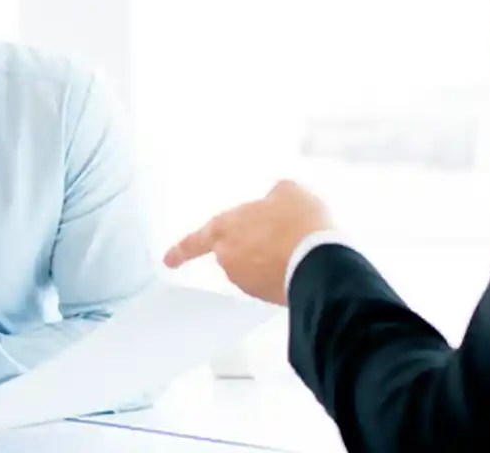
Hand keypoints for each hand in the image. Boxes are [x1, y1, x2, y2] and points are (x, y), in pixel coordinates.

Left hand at [163, 180, 333, 304]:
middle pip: (233, 251)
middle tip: (279, 234)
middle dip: (251, 245)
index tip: (168, 261)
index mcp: (224, 229)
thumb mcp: (288, 192)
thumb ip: (274, 194)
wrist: (321, 262)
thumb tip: (276, 199)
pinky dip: (279, 272)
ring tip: (296, 245)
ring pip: (254, 266)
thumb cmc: (299, 222)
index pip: (196, 241)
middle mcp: (229, 258)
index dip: (182, 250)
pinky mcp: (267, 297)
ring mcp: (247, 280)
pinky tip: (300, 261)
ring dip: (268, 259)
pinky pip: (269, 280)